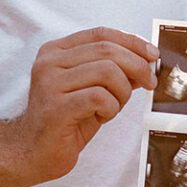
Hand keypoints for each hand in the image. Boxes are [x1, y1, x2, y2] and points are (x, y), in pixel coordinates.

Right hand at [11, 26, 158, 182]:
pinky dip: (111, 107)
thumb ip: (114, 72)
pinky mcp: (55, 108)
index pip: (100, 34)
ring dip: (122, 92)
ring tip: (114, 106)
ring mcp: (49, 84)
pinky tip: (102, 116)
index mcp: (55, 51)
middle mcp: (48, 62)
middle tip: (149, 83)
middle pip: (107, 50)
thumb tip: (146, 61)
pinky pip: (99, 97)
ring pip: (107, 72)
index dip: (131, 41)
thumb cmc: (65, 120)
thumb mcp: (92, 89)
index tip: (152, 55)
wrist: (34, 152)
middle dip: (137, 66)